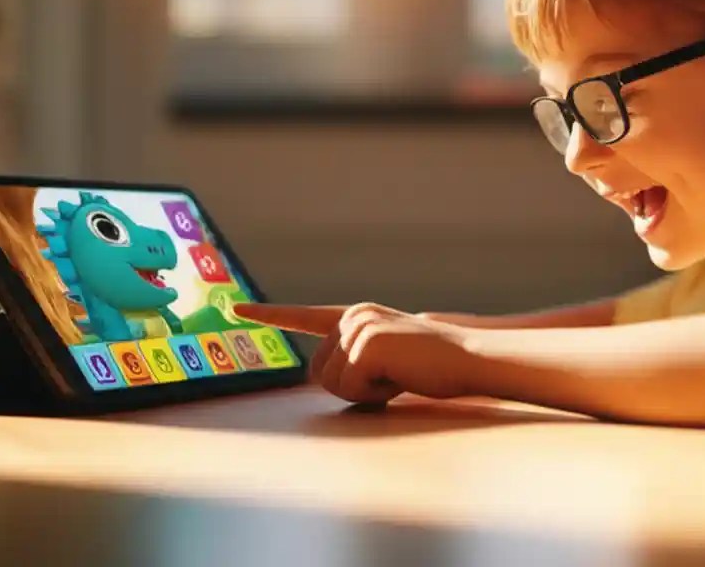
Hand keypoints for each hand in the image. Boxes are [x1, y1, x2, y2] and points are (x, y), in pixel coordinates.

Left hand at [233, 302, 476, 404]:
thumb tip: (326, 375)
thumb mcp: (387, 359)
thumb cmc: (434, 366)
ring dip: (364, 392)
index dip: (269, 315)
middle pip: (317, 372)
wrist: (469, 357)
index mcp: (356, 316)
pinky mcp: (365, 344)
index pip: (305, 316)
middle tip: (389, 380)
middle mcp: (352, 316)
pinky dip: (374, 393)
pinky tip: (400, 378)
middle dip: (348, 387)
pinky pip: (349, 387)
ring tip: (398, 376)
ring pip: (331, 383)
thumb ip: (356, 358)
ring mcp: (357, 327)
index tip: (235, 309)